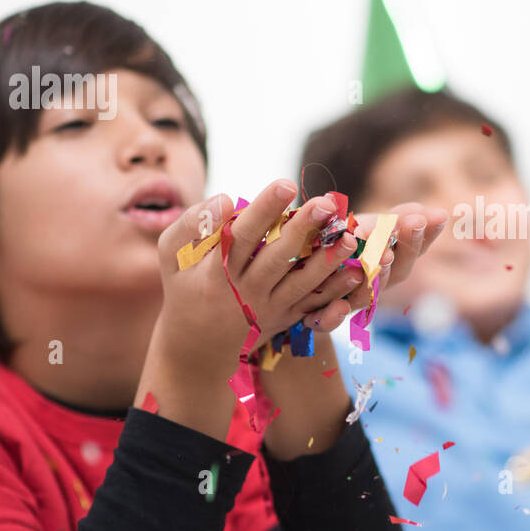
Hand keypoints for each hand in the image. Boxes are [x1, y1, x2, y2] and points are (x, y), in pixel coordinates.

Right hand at [135, 180, 365, 431]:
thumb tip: (226, 199)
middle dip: (304, 229)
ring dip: (328, 260)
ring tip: (350, 236)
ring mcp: (269, 308)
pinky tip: (357, 272)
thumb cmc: (184, 287)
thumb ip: (191, 224)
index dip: (265, 209)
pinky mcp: (287, 319)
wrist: (196, 347)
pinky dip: (336, 291)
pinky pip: (315, 305)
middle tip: (327, 203)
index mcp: (217, 271)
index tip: (286, 183)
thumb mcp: (172, 255)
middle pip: (278, 257)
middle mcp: (245, 291)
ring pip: (302, 283)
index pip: (243, 235)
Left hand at [290, 202, 448, 333]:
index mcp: (386, 263)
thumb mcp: (362, 228)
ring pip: (366, 295)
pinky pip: (326, 321)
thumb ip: (393, 222)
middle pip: (396, 272)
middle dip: (406, 247)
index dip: (425, 235)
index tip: (437, 215)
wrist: (288, 276)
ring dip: (376, 276)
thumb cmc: (332, 246)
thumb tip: (438, 212)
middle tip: (414, 224)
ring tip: (382, 254)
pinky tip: (338, 307)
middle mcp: (371, 286)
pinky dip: (332, 317)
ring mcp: (346, 301)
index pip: (413, 250)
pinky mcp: (315, 317)